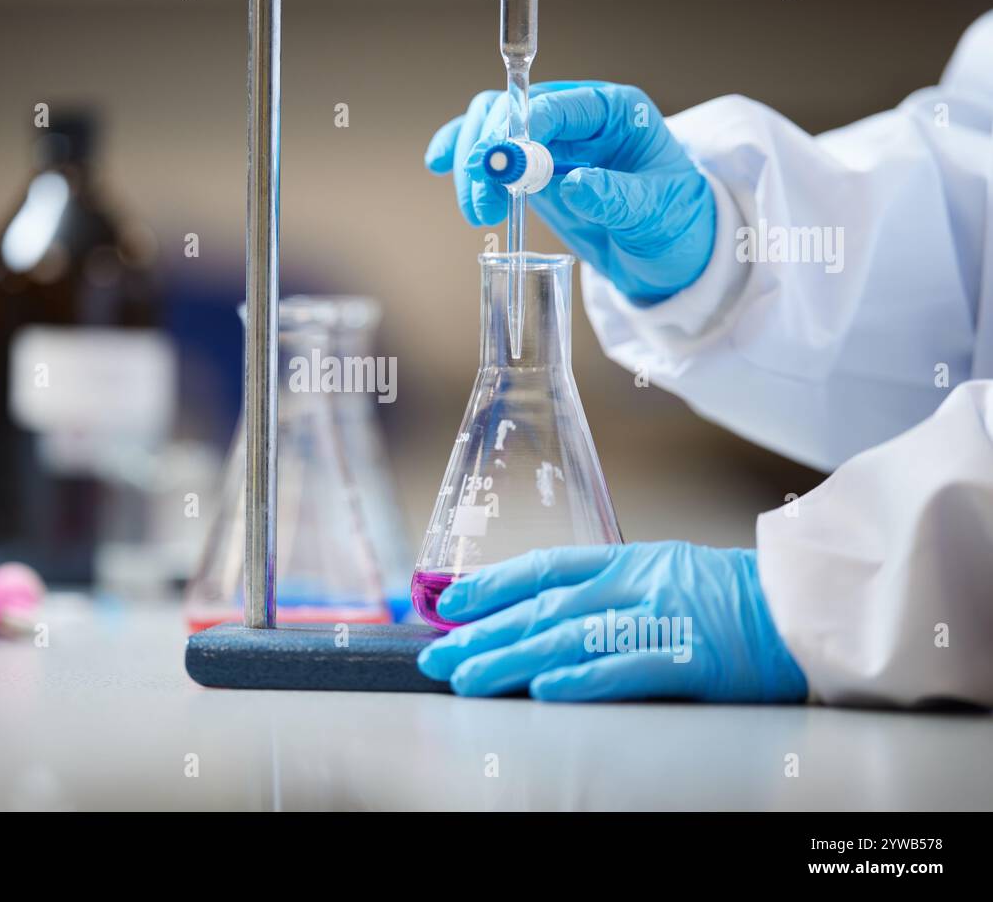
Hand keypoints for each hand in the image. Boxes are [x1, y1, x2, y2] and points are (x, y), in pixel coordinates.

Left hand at [416, 542, 806, 702]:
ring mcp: (663, 617)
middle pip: (545, 608)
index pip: (545, 568)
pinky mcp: (693, 656)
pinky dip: (583, 679)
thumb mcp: (670, 575)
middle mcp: (637, 583)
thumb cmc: (741, 597)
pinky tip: (543, 690)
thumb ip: (615, 592)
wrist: (814, 605)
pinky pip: (628, 666)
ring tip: (466, 678)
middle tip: (437, 658)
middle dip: (484, 633)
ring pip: (571, 637)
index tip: (447, 606)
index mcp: (631, 560)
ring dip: (511, 659)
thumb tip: (552, 618)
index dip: (492, 585)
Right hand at [424, 82, 715, 303]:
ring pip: (491, 129)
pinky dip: (461, 157)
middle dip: (489, 151)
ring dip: (473, 165)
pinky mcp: (531, 171)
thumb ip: (615, 196)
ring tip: (479, 213)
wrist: (669, 254)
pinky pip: (490, 154)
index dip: (522, 126)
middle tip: (482, 200)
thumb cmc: (674, 224)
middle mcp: (577, 119)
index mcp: (614, 113)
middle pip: (512, 111)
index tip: (499, 158)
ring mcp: (550, 144)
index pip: (558, 105)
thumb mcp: (655, 212)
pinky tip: (439, 164)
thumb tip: (573, 184)